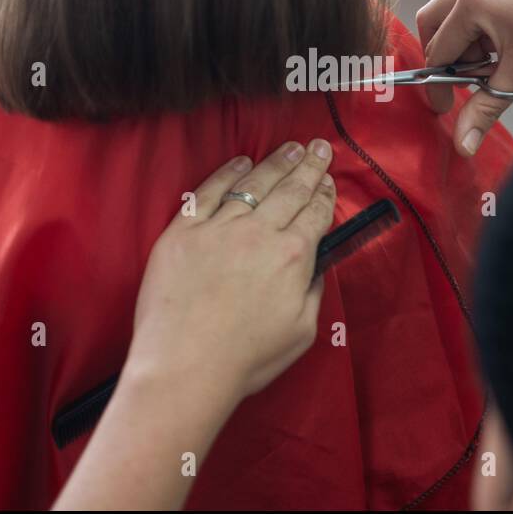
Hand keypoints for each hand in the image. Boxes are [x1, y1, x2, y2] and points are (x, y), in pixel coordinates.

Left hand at [127, 139, 335, 402]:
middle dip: (309, 166)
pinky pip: (208, 192)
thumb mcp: (302, 332)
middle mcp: (259, 234)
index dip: (325, 194)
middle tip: (320, 147)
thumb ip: (313, 292)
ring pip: (254, 184)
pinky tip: (241, 162)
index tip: (329, 179)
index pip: (315, 214)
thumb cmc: (245, 358)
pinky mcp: (183, 232)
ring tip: (291, 147)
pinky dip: (228, 173)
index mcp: (292, 257)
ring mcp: (218, 228)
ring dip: (276, 163)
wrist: (185, 366)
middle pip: (290, 190)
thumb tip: (315, 268)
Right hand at [417, 0, 512, 155]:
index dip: (439, 84)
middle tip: (464, 87)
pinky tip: (509, 50)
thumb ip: (483, 110)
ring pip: (456, 13)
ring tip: (496, 69)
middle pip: (435, 22)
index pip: (437, 48)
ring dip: (466, 45)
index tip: (446, 108)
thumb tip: (463, 144)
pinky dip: (484, 30)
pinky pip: (478, 3)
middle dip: (447, 59)